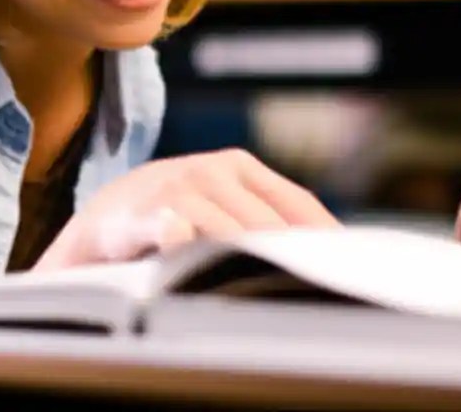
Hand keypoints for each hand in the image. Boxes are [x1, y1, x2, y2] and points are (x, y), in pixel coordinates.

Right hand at [35, 148, 339, 270]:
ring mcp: (179, 187)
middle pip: (270, 223)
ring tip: (274, 291)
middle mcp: (214, 170)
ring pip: (230, 229)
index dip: (327, 237)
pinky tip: (206, 270)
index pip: (298, 203)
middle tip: (317, 294)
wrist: (107, 213)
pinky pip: (177, 231)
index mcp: (241, 166)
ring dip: (251, 261)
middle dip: (293, 259)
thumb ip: (266, 219)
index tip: (353, 270)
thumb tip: (330, 253)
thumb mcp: (223, 203)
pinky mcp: (146, 211)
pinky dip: (193, 248)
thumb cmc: (177, 212)